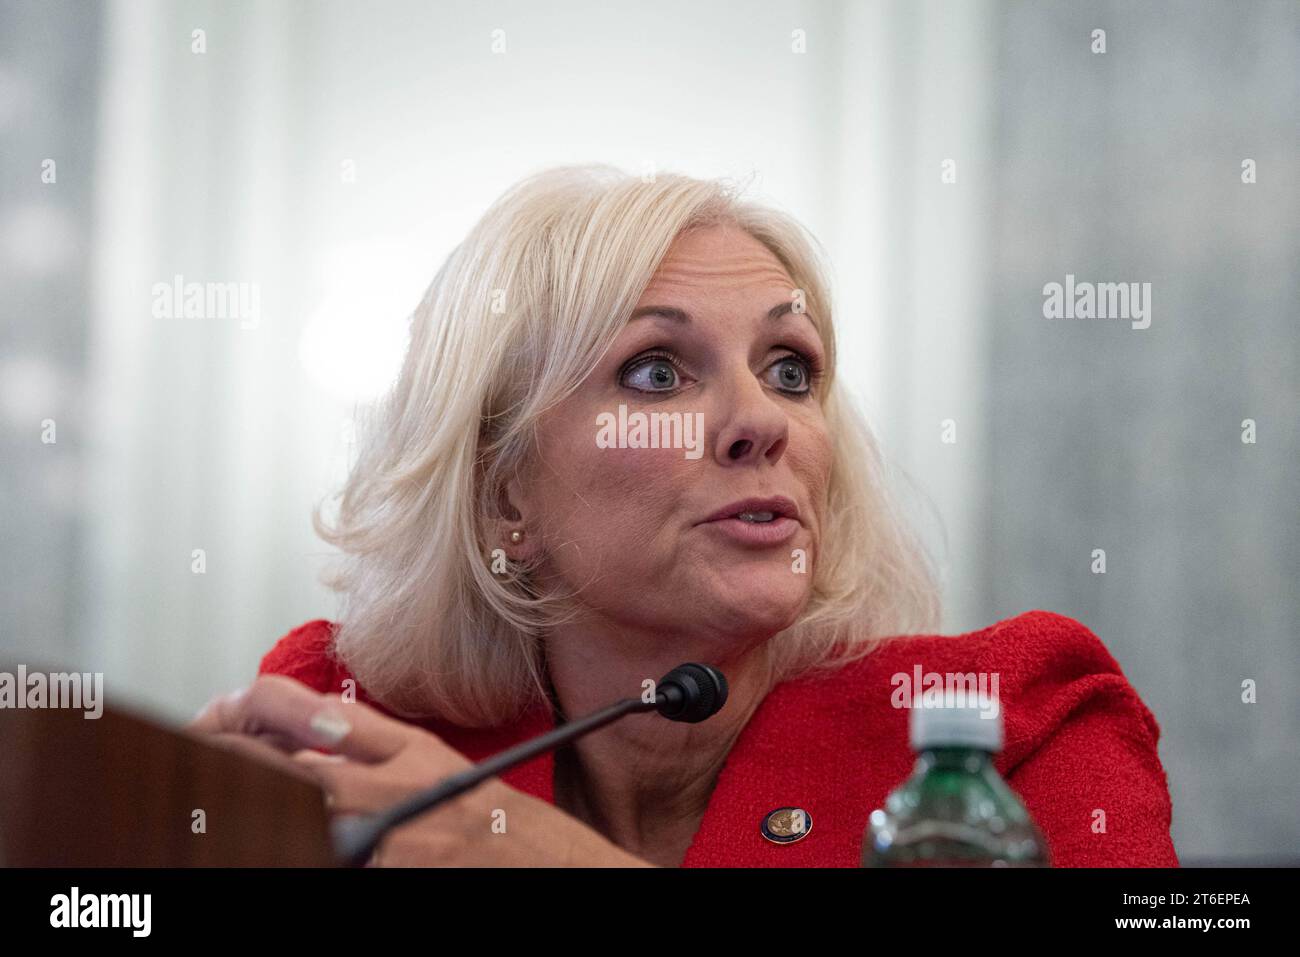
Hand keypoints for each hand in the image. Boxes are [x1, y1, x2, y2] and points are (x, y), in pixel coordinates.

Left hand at [188, 675, 654, 866]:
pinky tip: (269, 835)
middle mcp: (401, 785)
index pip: (323, 712)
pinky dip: (300, 845)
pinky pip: (333, 856)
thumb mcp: (451, 768)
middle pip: (295, 762)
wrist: (559, 869)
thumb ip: (389, 750)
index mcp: (415, 749)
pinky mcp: (395, 869)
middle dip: (237, 754)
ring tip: (217, 792)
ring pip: (303, 811)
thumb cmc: (512, 826)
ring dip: (259, 801)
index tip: (229, 706)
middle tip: (199, 745)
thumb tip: (321, 735)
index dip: (263, 705)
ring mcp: (395, 833)